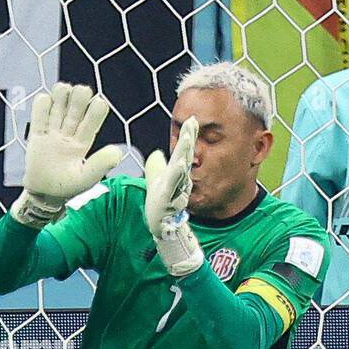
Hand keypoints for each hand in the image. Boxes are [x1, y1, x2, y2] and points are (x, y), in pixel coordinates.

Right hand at [10, 83, 121, 228]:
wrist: (43, 195)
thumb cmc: (67, 188)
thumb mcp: (86, 179)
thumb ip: (101, 165)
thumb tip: (117, 152)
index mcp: (84, 141)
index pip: (93, 118)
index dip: (96, 108)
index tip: (98, 103)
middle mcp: (70, 133)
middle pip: (76, 105)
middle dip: (79, 95)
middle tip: (80, 93)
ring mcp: (53, 132)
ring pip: (59, 104)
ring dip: (61, 93)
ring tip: (62, 92)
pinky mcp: (37, 134)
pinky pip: (39, 113)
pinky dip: (42, 103)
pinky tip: (45, 102)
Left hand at [144, 116, 202, 276]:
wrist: (163, 229)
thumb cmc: (161, 207)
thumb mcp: (156, 182)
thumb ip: (156, 167)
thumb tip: (156, 153)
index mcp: (176, 174)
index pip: (183, 151)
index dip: (188, 135)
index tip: (191, 118)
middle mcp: (179, 180)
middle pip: (185, 155)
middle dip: (188, 138)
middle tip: (192, 122)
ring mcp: (176, 189)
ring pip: (181, 169)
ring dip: (184, 153)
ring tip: (187, 138)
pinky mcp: (169, 199)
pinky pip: (174, 185)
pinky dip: (177, 174)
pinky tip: (179, 164)